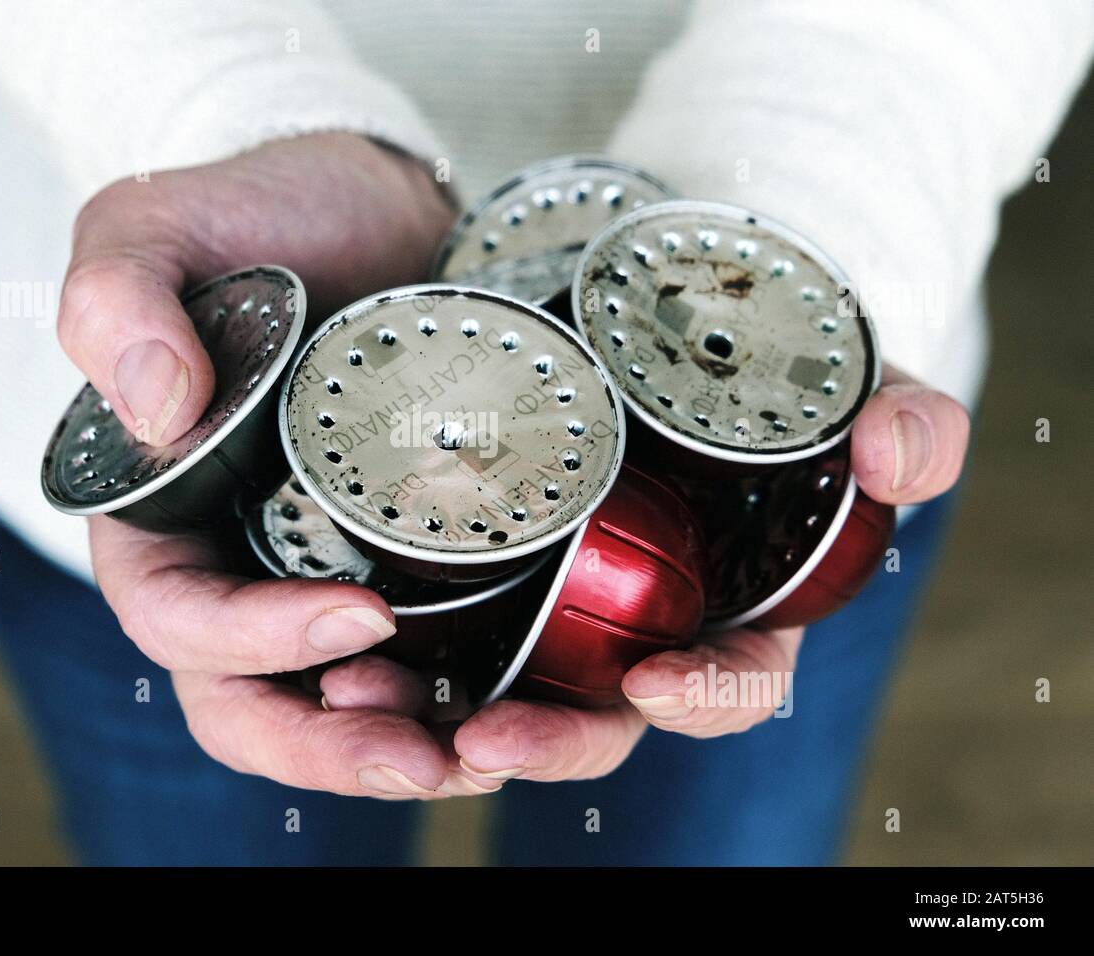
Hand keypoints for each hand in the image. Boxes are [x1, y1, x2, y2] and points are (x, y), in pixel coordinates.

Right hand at [60, 133, 463, 795]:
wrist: (366, 204)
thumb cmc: (251, 216)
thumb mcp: (154, 230)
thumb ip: (119, 303)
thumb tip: (158, 410)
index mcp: (158, 517)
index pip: (178, 619)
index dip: (256, 641)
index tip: (364, 614)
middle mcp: (235, 565)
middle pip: (254, 705)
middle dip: (332, 750)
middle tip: (424, 758)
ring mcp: (321, 570)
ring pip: (340, 706)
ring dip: (407, 746)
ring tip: (486, 749)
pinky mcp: (406, 558)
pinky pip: (426, 657)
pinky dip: (466, 694)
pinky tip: (521, 704)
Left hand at [326, 367, 970, 787]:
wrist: (681, 329)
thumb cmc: (777, 383)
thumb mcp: (858, 388)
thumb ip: (910, 420)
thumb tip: (898, 457)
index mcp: (732, 613)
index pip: (728, 683)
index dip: (704, 696)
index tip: (660, 684)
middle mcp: (639, 627)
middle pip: (596, 714)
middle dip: (545, 736)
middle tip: (479, 741)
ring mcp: (559, 603)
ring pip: (498, 687)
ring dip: (434, 715)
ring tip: (366, 702)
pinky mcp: (486, 566)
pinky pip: (434, 626)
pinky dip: (390, 649)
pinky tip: (335, 643)